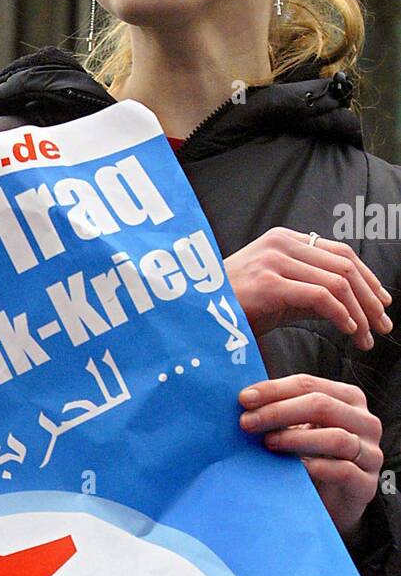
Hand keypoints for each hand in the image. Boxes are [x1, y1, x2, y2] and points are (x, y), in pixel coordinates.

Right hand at [224, 228, 391, 347]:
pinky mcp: (270, 283)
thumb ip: (311, 293)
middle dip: (370, 299)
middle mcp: (282, 243)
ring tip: (367, 336)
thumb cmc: (232, 307)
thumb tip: (350, 306)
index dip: (368, 280)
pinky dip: (341, 315)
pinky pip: (320, 297)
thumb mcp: (278, 295)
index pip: (341, 253)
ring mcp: (275, 261)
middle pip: (346, 265)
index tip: (382, 305)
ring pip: (338, 282)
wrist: (193, 313)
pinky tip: (348, 331)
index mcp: (285, 240)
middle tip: (383, 326)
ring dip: (360, 312)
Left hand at [239, 375, 382, 536]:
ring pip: (336, 437)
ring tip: (268, 444)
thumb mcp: (297, 430)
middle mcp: (364, 421)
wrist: (331, 505)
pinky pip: (344, 471)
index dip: (274, 389)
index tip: (243, 399)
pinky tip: (297, 469)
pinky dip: (318, 468)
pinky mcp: (366, 484)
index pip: (309, 385)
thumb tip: (244, 401)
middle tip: (247, 423)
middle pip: (322, 405)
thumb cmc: (311, 459)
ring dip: (296, 439)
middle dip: (279, 411)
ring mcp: (369, 453)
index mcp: (347, 399)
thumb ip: (281, 413)